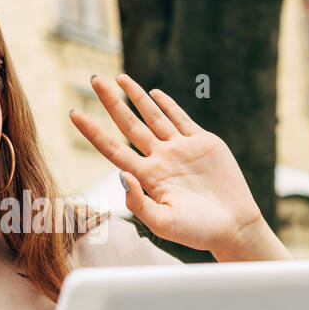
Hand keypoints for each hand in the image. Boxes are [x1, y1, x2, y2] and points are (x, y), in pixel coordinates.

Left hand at [70, 74, 267, 255]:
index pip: (112, 148)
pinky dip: (167, 104)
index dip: (92, 131)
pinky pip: (181, 119)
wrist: (234, 227)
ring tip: (119, 78)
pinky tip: (154, 93)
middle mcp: (160, 159)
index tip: (74, 113)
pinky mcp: (202, 143)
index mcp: (147, 177)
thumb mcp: (163, 223)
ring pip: (153, 116)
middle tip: (95, 78)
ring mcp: (180, 149)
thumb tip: (121, 176)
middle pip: (129, 124)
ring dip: (137, 96)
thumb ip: (138, 202)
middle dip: (111, 101)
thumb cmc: (198, 231)